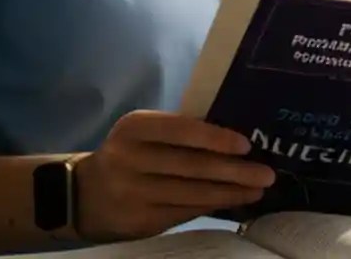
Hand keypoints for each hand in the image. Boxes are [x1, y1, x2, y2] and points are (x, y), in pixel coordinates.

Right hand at [72, 110, 274, 241]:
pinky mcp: (141, 221)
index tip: (246, 145)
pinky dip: (212, 207)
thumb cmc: (129, 154)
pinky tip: (232, 202)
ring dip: (230, 192)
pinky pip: (185, 213)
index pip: (180, 130)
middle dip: (233, 171)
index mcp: (135, 128)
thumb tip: (234, 139)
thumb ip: (178, 132)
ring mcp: (134, 193)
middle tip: (266, 174)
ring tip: (257, 190)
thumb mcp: (143, 133)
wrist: (83, 194)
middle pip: (191, 166)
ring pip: (192, 194)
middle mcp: (131, 159)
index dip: (215, 138)